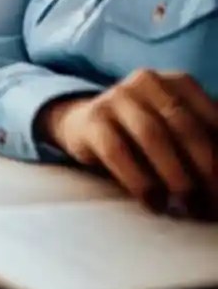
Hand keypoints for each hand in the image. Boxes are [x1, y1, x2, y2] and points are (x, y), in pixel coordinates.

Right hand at [38, 69, 217, 219]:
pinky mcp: (91, 120)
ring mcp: (115, 97)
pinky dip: (139, 180)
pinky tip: (153, 202)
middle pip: (184, 126)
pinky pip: (118, 151)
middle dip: (205, 168)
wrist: (83, 123)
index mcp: (177, 82)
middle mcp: (146, 82)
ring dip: (175, 176)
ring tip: (186, 206)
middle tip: (213, 202)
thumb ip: (203, 139)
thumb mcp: (176, 126)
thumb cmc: (143, 132)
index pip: (211, 118)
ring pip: (152, 136)